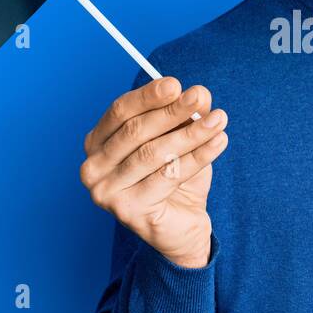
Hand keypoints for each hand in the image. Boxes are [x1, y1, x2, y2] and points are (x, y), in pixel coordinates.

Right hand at [80, 76, 228, 266]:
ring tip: (219, 119)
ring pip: (153, 154)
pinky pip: (167, 176)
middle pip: (135, 131)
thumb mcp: (179, 140)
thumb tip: (199, 95)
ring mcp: (106, 192)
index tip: (176, 84)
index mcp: (98, 143)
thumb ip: (184, 117)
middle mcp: (93, 167)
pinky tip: (219, 143)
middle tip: (200, 96)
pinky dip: (198, 157)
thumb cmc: (175, 179)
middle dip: (172, 111)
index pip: (119, 111)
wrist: (182, 228)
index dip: (148, 96)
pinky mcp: (128, 211)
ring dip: (190, 133)